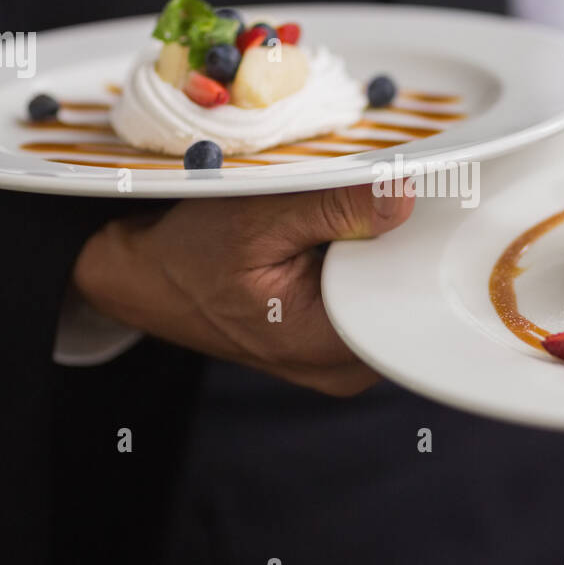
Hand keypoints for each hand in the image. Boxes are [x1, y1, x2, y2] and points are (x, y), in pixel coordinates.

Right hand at [72, 183, 413, 394]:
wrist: (148, 279)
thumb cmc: (189, 254)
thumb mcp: (256, 217)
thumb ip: (332, 208)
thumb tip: (401, 197)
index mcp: (327, 351)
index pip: (410, 295)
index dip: (415, 242)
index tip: (410, 197)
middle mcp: (344, 368)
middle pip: (407, 294)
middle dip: (397, 242)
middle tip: (377, 196)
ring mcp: (342, 358)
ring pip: (393, 291)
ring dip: (380, 248)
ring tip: (347, 217)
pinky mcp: (337, 339)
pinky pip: (373, 293)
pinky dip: (364, 259)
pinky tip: (339, 236)